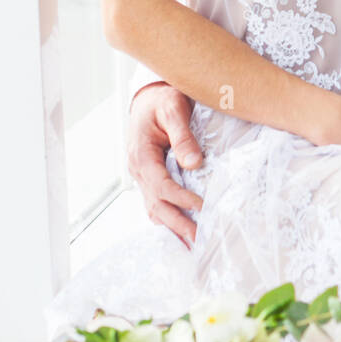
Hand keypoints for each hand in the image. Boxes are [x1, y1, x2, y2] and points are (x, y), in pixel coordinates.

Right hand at [127, 83, 204, 248]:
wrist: (150, 97)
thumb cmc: (162, 99)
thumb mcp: (173, 109)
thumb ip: (183, 136)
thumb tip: (193, 163)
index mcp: (141, 154)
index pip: (161, 185)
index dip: (181, 198)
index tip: (202, 207)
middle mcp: (138, 169)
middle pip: (156, 204)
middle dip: (177, 224)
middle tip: (198, 240)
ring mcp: (142, 175)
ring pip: (154, 208)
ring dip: (172, 226)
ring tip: (192, 244)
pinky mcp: (150, 177)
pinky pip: (156, 202)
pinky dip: (168, 218)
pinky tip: (180, 231)